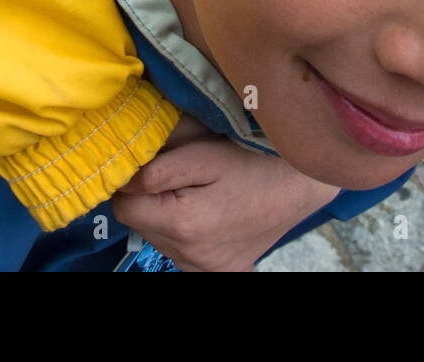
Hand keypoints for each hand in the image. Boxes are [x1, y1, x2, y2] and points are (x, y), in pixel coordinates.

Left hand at [113, 119, 339, 271]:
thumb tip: (122, 178)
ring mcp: (206, 269)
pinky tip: (207, 213)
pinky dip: (184, 233)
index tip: (148, 164)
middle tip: (178, 173)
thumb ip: (158, 169)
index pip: (123, 208)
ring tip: (197, 191)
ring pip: (159, 239)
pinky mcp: (220, 272)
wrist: (301, 183)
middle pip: (141, 225)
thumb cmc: (254, 159)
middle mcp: (191, 256)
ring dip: (165, 216)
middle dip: (149, 199)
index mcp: (184, 224)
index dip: (129, 182)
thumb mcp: (205, 153)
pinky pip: (182, 253)